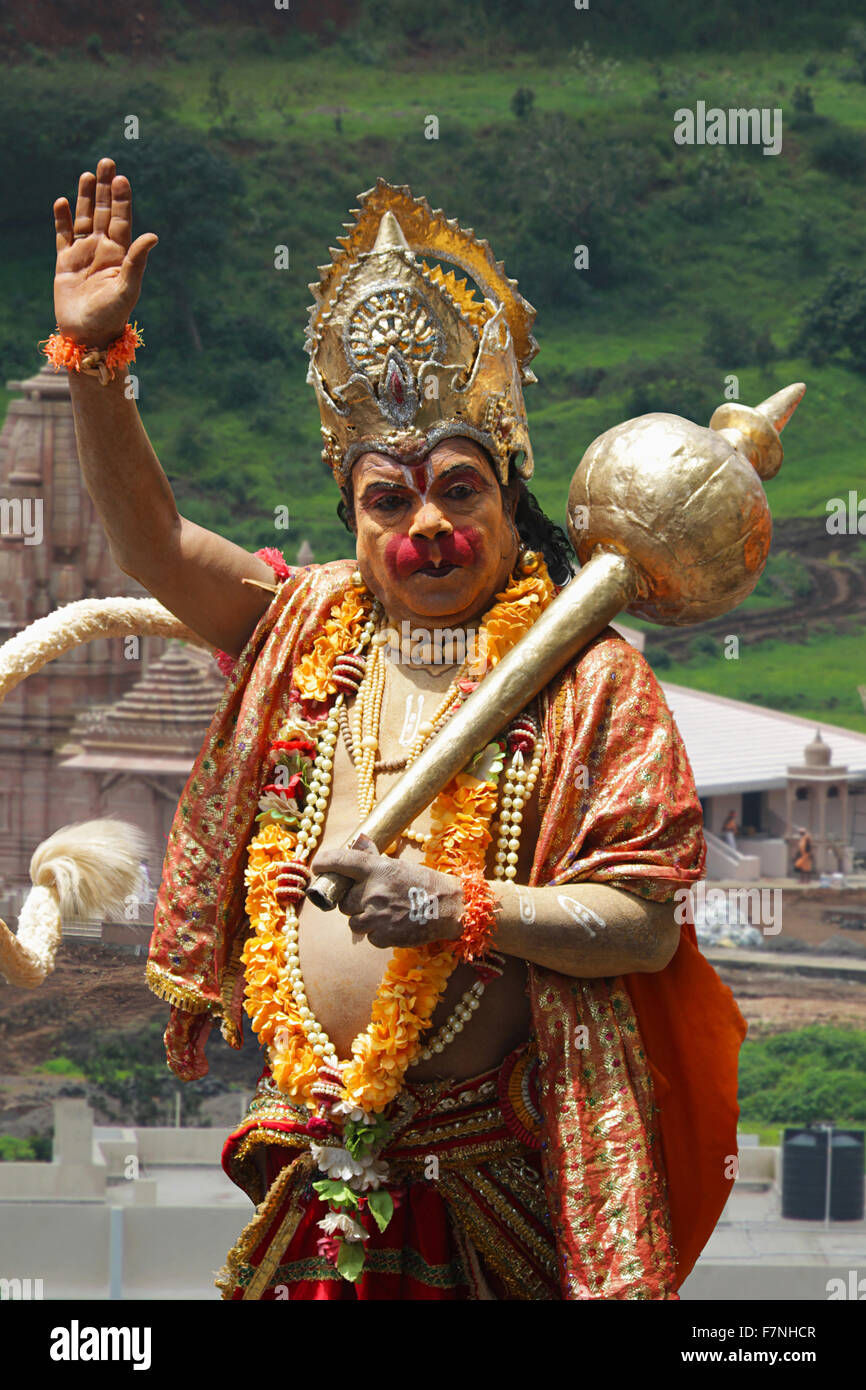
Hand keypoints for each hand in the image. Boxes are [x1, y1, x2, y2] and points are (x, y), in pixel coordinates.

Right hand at [53, 155, 157, 347]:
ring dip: (85, 197)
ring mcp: (83, 255)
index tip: (121, 177)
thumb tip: (153, 235)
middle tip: (106, 162)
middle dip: (105, 188)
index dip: (121, 199)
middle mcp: (102, 251)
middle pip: (103, 212)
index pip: (121, 220)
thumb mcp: (128, 288)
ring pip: (84, 219)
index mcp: (120, 255)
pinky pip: (62, 236)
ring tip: (87, 174)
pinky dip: (62, 219)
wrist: (88, 335)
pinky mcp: (64, 263)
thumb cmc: (112, 316)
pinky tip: (62, 202)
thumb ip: (137, 260)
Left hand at [311, 834, 463, 948]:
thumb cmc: (423, 883)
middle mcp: (372, 890)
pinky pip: (369, 937)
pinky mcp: (382, 936)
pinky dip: (378, 934)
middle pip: (344, 901)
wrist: (449, 908)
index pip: (340, 861)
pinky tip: (394, 925)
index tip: (317, 866)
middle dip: (355, 902)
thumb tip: (359, 841)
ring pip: (353, 922)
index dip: (324, 863)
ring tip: (386, 913)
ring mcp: (376, 915)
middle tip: (374, 899)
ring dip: (365, 919)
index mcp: (376, 868)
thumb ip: (373, 857)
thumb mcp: (398, 865)